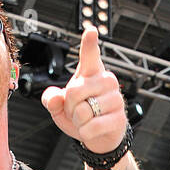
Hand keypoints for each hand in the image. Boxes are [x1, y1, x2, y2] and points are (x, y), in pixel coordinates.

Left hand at [41, 27, 126, 153]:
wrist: (99, 137)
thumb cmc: (81, 115)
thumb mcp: (60, 107)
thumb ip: (51, 99)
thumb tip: (55, 97)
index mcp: (92, 72)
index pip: (90, 54)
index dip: (89, 43)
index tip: (91, 31)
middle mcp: (106, 81)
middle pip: (74, 92)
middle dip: (69, 107)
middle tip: (78, 111)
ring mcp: (115, 99)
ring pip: (83, 111)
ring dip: (79, 122)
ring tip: (87, 120)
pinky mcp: (119, 118)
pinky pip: (91, 126)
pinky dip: (85, 132)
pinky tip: (92, 130)